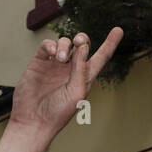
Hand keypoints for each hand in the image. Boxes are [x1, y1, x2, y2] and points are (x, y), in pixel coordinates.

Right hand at [8, 28, 123, 140]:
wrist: (32, 120)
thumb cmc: (58, 113)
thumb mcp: (76, 92)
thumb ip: (81, 69)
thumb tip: (83, 46)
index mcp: (85, 77)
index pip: (101, 57)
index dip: (110, 43)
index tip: (119, 30)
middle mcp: (71, 69)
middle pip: (82, 45)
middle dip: (82, 38)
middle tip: (79, 41)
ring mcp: (55, 65)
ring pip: (64, 43)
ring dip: (65, 46)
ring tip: (60, 59)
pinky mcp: (39, 63)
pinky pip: (48, 45)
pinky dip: (51, 45)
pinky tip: (52, 54)